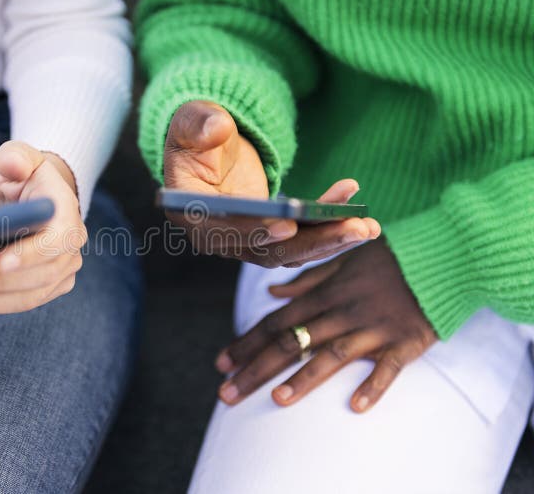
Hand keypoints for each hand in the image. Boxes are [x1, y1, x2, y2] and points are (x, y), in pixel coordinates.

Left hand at [0, 141, 85, 313]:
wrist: (34, 196)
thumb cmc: (21, 173)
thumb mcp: (17, 156)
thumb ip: (15, 157)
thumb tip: (14, 167)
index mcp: (67, 214)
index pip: (55, 241)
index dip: (30, 254)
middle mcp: (72, 248)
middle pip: (38, 276)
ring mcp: (63, 272)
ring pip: (26, 297)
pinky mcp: (47, 288)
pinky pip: (17, 304)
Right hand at [164, 101, 379, 265]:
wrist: (208, 147)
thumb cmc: (196, 131)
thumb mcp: (191, 120)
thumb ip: (198, 123)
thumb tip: (217, 129)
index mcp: (190, 211)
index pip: (221, 229)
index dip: (253, 230)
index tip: (287, 225)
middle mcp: (217, 236)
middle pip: (265, 250)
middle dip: (312, 242)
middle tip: (353, 229)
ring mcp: (246, 240)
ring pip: (290, 251)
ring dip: (330, 242)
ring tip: (368, 227)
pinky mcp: (270, 236)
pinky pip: (303, 239)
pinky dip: (330, 229)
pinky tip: (358, 211)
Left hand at [215, 239, 437, 411]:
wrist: (441, 256)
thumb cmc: (388, 259)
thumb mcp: (342, 260)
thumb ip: (306, 280)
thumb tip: (272, 293)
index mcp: (324, 295)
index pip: (275, 322)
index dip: (246, 343)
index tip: (220, 363)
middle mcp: (342, 312)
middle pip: (291, 343)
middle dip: (256, 369)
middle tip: (228, 394)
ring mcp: (372, 328)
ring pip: (331, 355)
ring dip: (303, 379)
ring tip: (277, 400)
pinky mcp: (404, 342)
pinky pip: (387, 368)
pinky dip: (373, 386)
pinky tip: (355, 406)